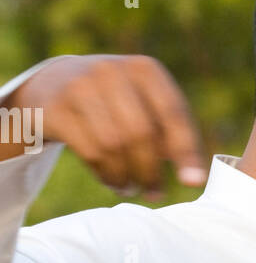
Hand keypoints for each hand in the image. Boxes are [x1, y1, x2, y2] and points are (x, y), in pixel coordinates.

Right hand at [4, 55, 207, 195]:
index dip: (186, 150)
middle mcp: (112, 72)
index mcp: (144, 69)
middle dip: (151, 171)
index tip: (194, 182)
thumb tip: (192, 175)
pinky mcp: (56, 109)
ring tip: (131, 188)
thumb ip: (169, 131)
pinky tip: (112, 181)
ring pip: (114, 146)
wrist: (54, 83)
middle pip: (142, 133)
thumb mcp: (143, 102)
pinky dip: (106, 174)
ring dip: (127, 177)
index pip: (173, 112)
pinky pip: (90, 152)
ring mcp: (80, 87)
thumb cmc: (114, 100)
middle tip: (155, 193)